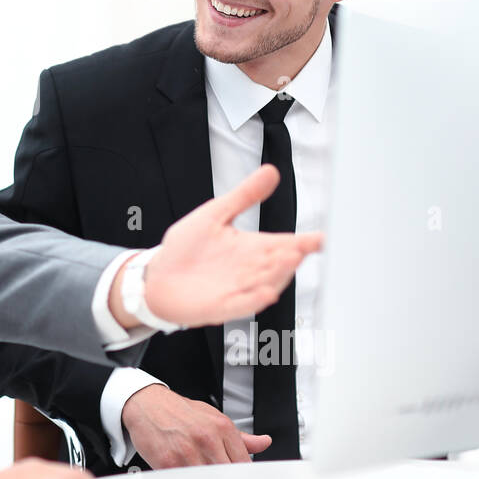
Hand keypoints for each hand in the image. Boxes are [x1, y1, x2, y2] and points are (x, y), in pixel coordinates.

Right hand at [122, 384, 270, 466]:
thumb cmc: (179, 411)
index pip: (243, 463)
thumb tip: (263, 443)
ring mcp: (188, 452)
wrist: (146, 403)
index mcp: (221, 427)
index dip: (243, 476)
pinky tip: (186, 477)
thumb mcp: (213, 416)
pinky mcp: (168, 462)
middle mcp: (207, 438)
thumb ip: (240, 436)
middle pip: (228, 474)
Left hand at [138, 164, 321, 327]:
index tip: (321, 237)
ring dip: (277, 275)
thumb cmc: (186, 249)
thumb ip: (244, 196)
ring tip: (287, 260)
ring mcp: (237, 290)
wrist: (157, 277)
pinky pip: (242, 304)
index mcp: (251, 248)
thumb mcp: (215, 214)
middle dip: (291, 256)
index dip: (304, 242)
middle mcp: (249, 270)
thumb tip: (271, 171)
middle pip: (278, 265)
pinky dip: (254, 299)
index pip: (284, 244)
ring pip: (265, 284)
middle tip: (301, 246)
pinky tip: (265, 292)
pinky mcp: (221, 306)